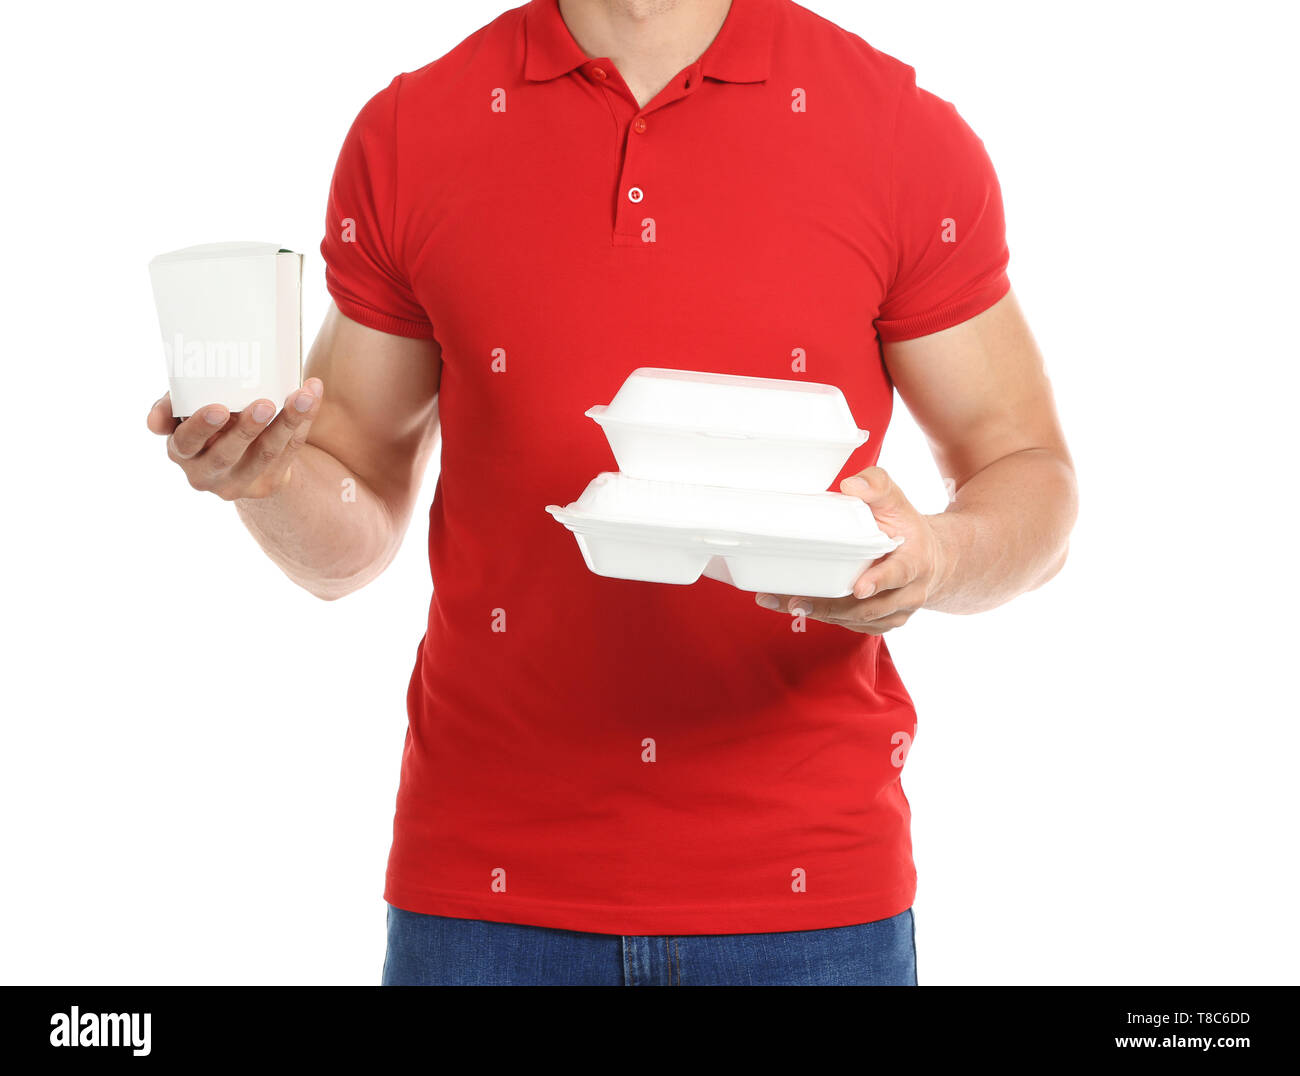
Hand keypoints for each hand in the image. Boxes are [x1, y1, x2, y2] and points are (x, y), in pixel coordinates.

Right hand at [146, 380, 322, 500]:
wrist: (238, 458)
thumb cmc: (207, 425)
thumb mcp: (183, 416)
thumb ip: (171, 409)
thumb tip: (153, 422)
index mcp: (182, 452)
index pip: (186, 442)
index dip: (202, 427)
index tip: (220, 408)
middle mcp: (208, 474)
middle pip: (228, 454)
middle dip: (246, 429)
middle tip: (264, 404)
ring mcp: (241, 482)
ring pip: (266, 453)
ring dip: (286, 422)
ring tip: (301, 396)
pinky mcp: (270, 483)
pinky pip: (291, 451)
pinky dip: (303, 422)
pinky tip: (312, 396)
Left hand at [755, 466, 948, 633]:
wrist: (929, 558)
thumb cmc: (905, 527)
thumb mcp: (896, 501)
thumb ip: (878, 485)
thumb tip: (852, 484)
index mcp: (916, 562)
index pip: (899, 574)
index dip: (879, 581)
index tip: (859, 588)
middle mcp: (909, 593)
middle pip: (870, 607)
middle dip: (832, 607)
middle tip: (799, 602)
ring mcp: (896, 612)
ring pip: (857, 620)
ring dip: (821, 615)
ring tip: (786, 604)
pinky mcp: (882, 623)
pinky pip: (853, 626)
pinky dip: (826, 618)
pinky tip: (798, 607)